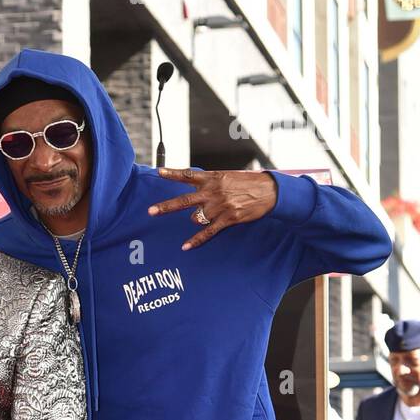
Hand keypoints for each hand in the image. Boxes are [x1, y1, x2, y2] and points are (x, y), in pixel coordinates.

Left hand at [149, 168, 278, 249]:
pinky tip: (186, 247)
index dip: (172, 173)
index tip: (159, 172)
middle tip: (150, 212)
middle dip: (166, 207)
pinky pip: (207, 232)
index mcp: (212, 177)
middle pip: (184, 200)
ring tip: (209, 214)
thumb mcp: (227, 176)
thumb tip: (195, 188)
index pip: (188, 174)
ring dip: (197, 219)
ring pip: (196, 218)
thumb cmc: (247, 182)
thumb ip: (210, 182)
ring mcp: (219, 206)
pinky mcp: (227, 218)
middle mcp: (213, 191)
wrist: (268, 190)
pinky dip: (196, 240)